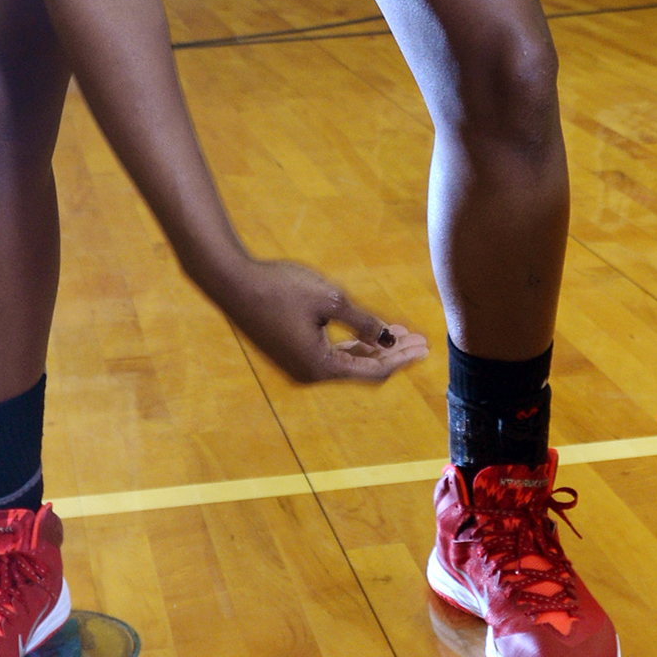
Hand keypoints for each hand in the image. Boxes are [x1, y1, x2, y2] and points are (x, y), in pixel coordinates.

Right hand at [225, 258, 429, 383]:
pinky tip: (367, 330)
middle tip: (419, 339)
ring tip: (399, 332)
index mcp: (320, 366)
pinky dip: (352, 343)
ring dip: (373, 347)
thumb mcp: (330, 300)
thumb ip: (363, 322)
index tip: (424, 346)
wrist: (232, 282)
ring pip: (346, 361)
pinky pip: (330, 353)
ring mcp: (297, 364)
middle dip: (392, 353)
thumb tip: (388, 340)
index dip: (401, 358)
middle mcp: (309, 373)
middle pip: (362, 369)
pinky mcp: (289, 351)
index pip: (373, 371)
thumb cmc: (281, 287)